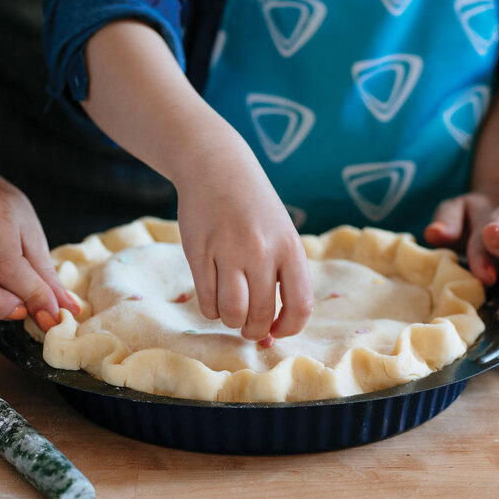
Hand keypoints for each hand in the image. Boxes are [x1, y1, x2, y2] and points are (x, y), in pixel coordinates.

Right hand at [176, 147, 312, 340]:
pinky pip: (206, 299)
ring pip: (232, 311)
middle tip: (249, 328)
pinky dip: (211, 310)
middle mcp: (261, 250)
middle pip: (260, 314)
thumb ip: (282, 276)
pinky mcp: (198, 251)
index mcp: (290, 248)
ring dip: (231, 322)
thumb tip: (272, 331)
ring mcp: (227, 250)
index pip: (299, 305)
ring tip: (231, 314)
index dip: (289, 328)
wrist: (217, 167)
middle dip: (254, 331)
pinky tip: (214, 300)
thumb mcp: (281, 235)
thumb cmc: (255, 210)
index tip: (277, 330)